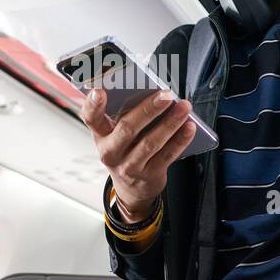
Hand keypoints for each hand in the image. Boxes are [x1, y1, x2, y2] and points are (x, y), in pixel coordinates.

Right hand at [81, 87, 195, 221]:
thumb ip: (125, 115)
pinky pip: (167, 156)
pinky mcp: (149, 176)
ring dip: (169, 123)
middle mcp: (110, 152)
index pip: (90, 118)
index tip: (99, 91)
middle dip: (148, 110)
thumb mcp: (116, 135)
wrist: (132, 188)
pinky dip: (180, 140)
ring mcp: (129, 166)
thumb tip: (152, 94)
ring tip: (183, 107)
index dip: (93, 105)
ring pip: (150, 143)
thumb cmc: (126, 150)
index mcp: (101, 135)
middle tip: (165, 96)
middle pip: (127, 129)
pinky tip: (189, 127)